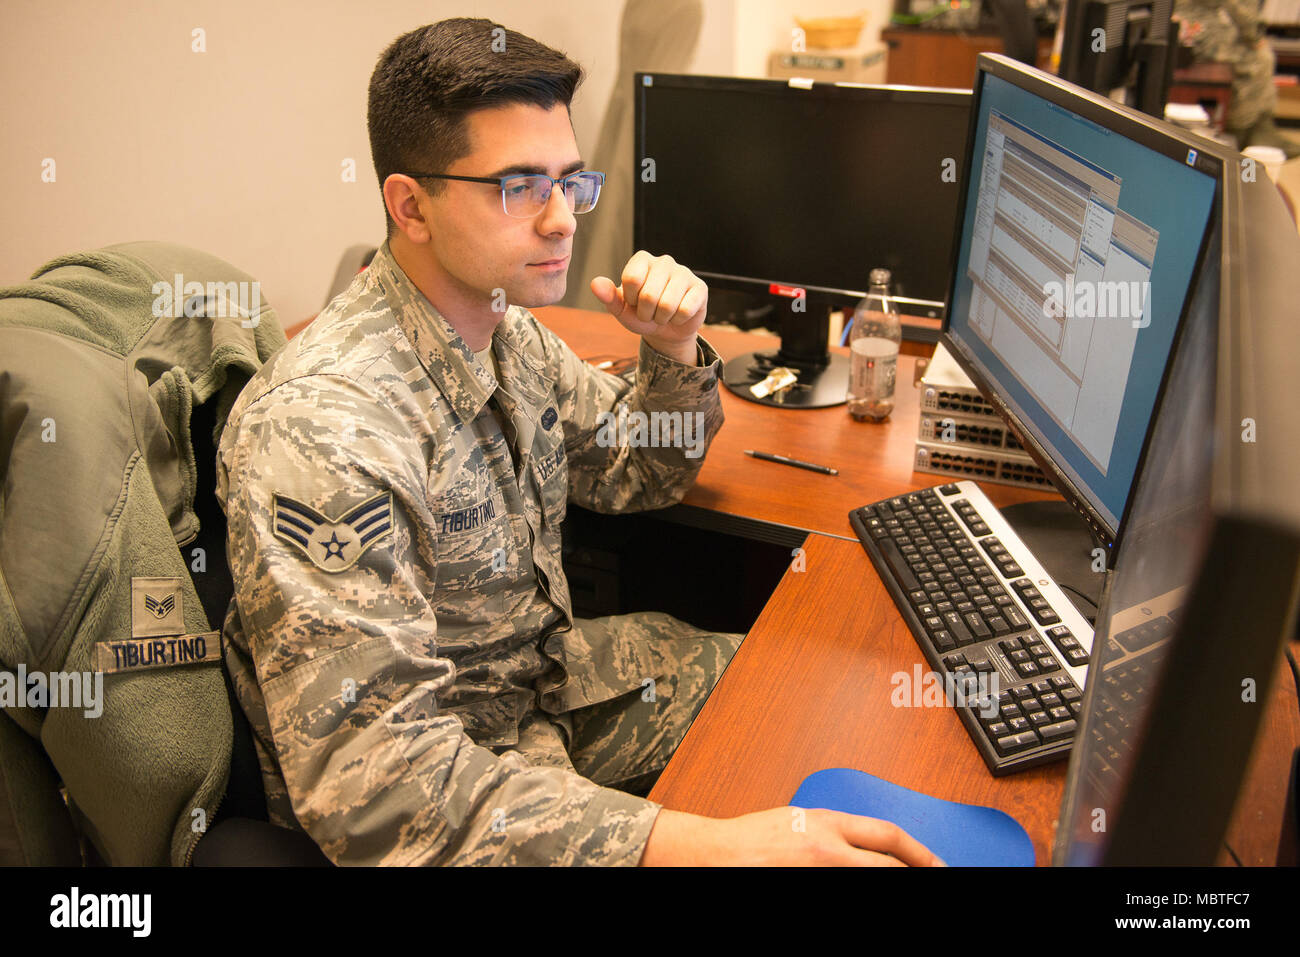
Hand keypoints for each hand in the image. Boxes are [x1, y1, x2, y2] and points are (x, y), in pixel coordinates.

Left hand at [591, 251, 706, 364]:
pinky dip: (678, 320)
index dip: (631, 300)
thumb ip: (608, 296)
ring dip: (662, 318)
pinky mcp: (700, 287)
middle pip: (649, 295)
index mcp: (642, 260)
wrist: (667, 329)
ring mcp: (684, 272)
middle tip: (650, 312)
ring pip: (667, 305)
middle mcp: (664, 261)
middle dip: (647, 313)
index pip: (631, 279)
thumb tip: (595, 284)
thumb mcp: (622, 309)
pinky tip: (679, 315)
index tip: (634, 302)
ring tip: (663, 314)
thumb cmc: (642, 314)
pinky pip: (685, 310)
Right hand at [639, 807, 944, 866]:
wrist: (715, 854)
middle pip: (889, 865)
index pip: (889, 836)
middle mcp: (828, 850)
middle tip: (936, 877)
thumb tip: (870, 847)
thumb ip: (836, 832)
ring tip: (908, 885)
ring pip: (873, 881)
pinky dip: (863, 890)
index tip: (936, 863)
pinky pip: (848, 895)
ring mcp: (819, 872)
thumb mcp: (800, 820)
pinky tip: (870, 893)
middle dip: (917, 872)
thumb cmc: (752, 838)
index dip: (920, 853)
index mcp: (827, 823)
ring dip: (893, 883)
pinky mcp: (808, 891)